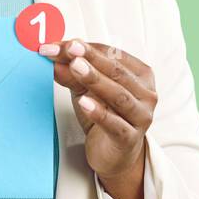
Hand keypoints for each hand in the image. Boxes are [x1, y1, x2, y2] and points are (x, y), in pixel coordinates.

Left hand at [42, 39, 156, 198]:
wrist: (114, 155)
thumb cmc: (105, 115)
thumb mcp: (85, 89)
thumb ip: (71, 73)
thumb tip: (52, 55)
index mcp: (140, 74)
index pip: (112, 54)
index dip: (86, 47)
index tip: (59, 43)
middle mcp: (147, 93)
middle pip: (116, 71)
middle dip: (90, 58)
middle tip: (70, 48)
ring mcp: (142, 117)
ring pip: (118, 95)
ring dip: (95, 80)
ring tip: (75, 67)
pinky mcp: (130, 138)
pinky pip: (115, 124)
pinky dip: (99, 112)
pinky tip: (84, 102)